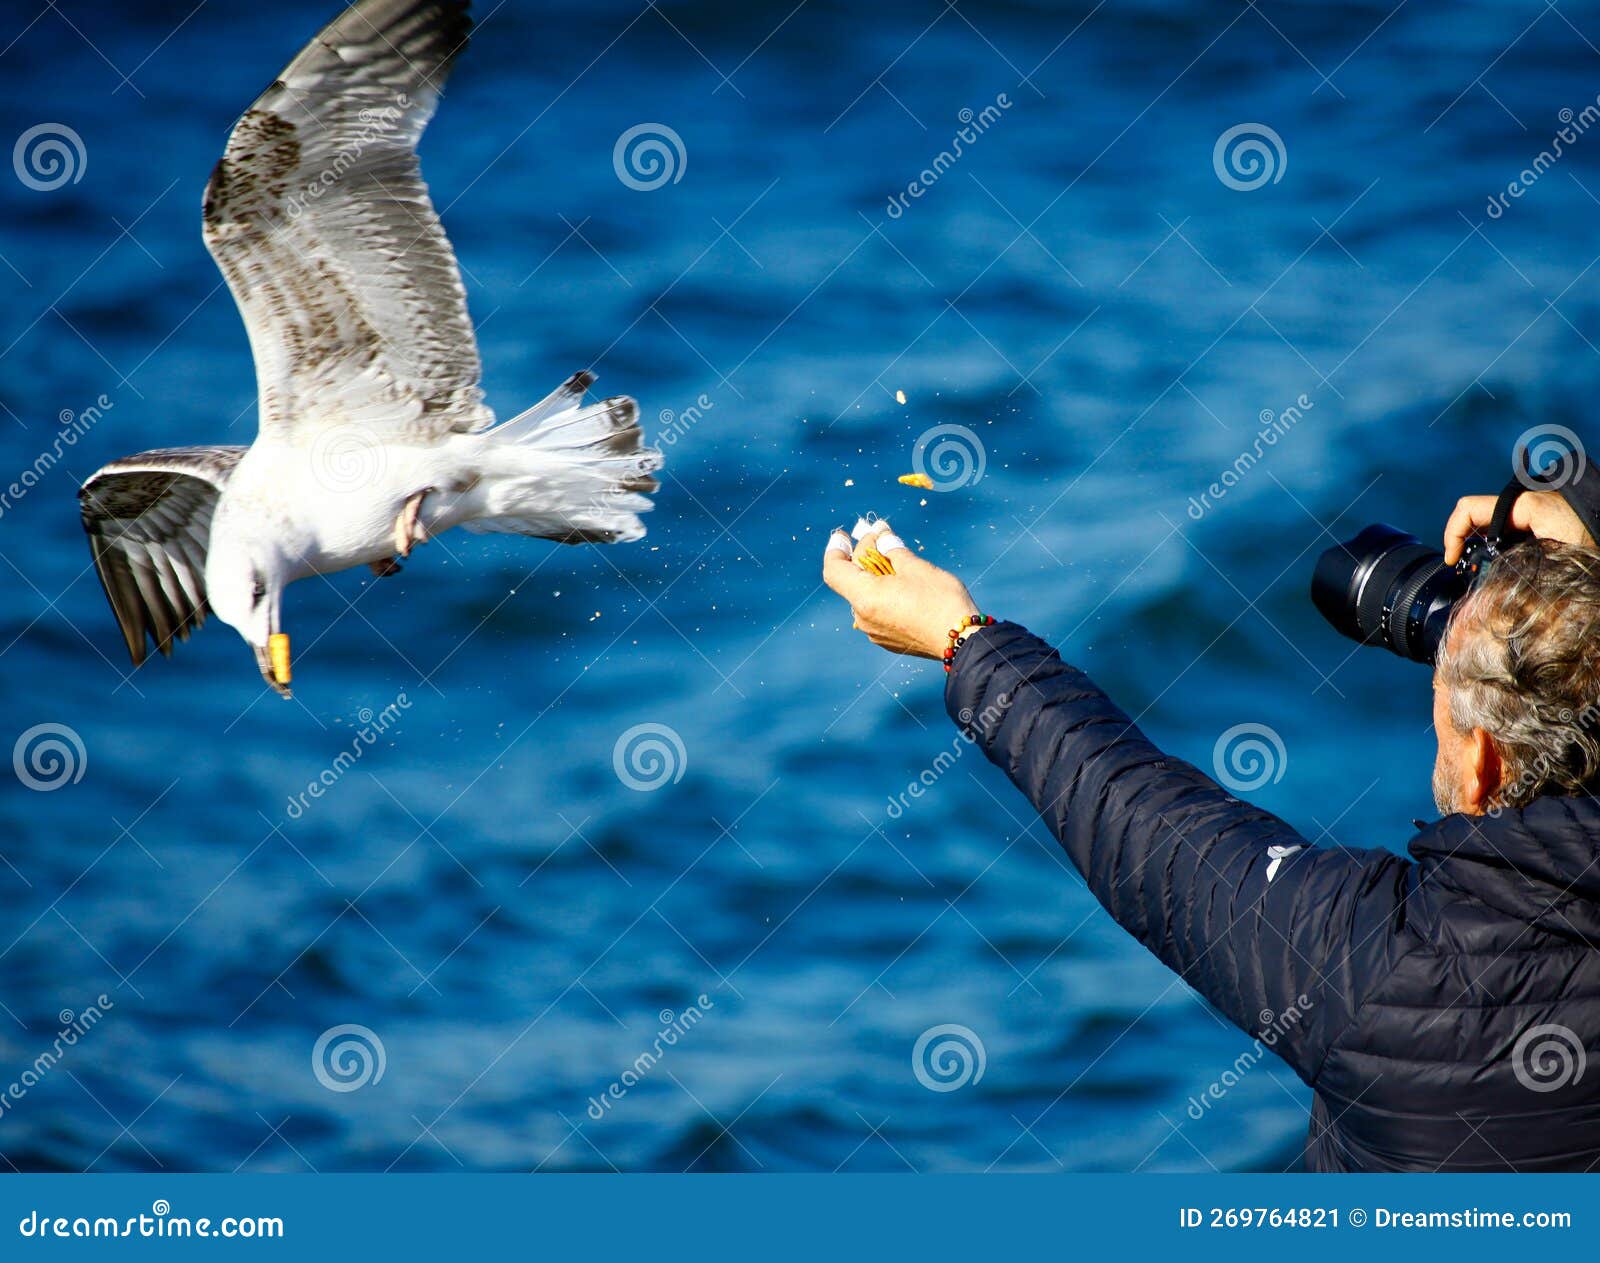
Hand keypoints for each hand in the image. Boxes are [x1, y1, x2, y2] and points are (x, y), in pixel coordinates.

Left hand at [821, 520, 979, 658]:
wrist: (962, 642)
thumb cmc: (940, 601)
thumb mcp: (916, 567)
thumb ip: (891, 549)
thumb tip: (880, 534)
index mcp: (865, 597)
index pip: (834, 570)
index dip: (836, 549)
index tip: (844, 535)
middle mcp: (864, 617)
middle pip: (853, 580)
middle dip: (865, 556)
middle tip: (882, 537)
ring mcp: (875, 631)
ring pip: (866, 595)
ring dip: (876, 575)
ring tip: (897, 560)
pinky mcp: (888, 639)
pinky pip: (878, 610)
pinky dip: (884, 594)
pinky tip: (903, 585)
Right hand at [1443, 489, 1594, 563]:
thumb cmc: (1590, 539)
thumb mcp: (1551, 554)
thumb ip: (1516, 563)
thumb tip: (1489, 584)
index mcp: (1523, 506)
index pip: (1468, 509)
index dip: (1453, 534)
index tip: (1453, 560)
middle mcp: (1524, 503)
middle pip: (1475, 517)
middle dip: (1464, 542)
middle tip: (1464, 568)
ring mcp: (1530, 511)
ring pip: (1488, 525)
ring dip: (1479, 547)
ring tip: (1481, 571)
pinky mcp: (1537, 520)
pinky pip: (1504, 530)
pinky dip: (1495, 548)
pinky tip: (1501, 566)